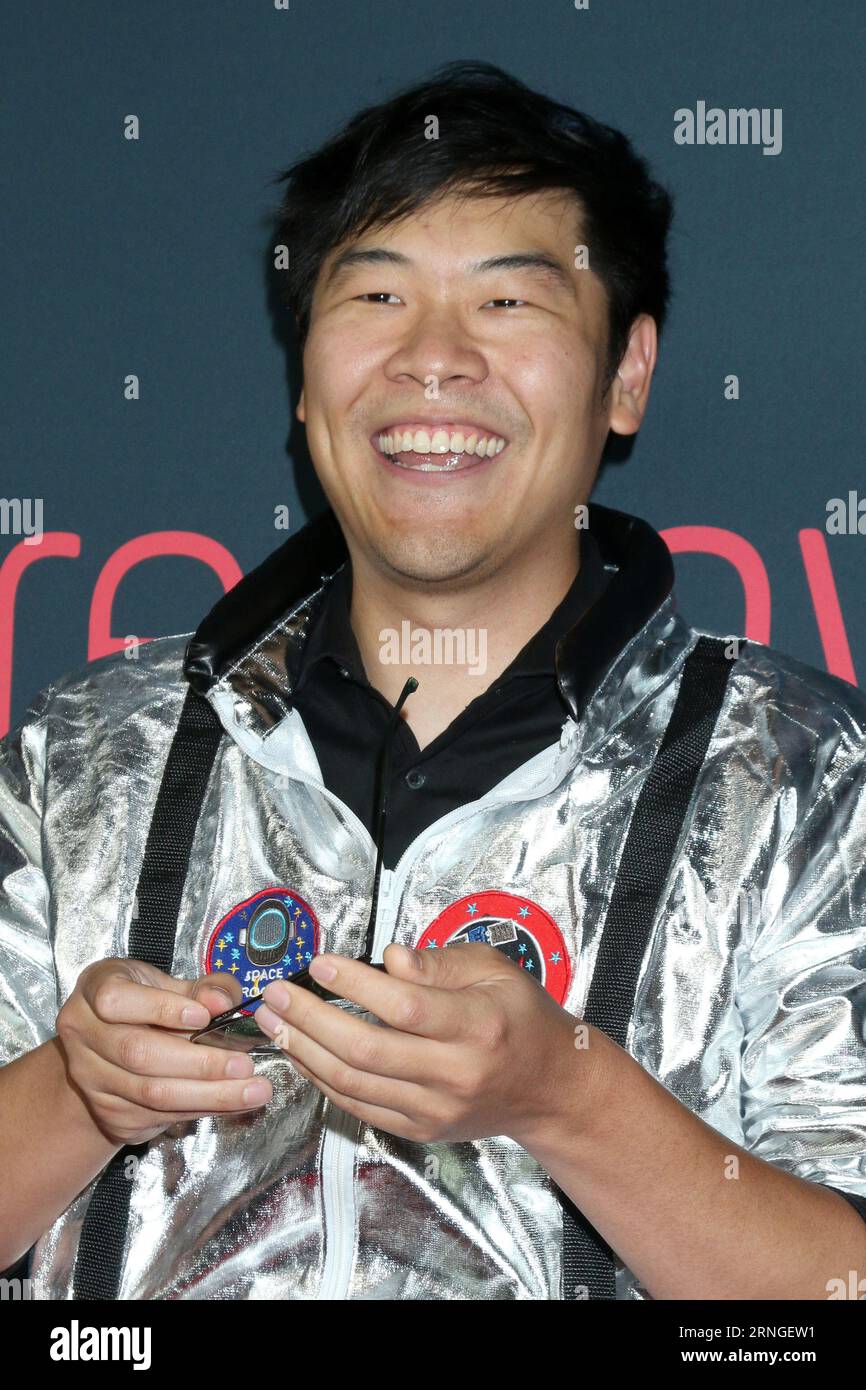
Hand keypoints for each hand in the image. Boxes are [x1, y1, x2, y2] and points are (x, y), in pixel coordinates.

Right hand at [55, 958, 272, 1144]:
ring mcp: (91, 1077)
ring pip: (150, 1093)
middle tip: (244, 1064)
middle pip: (137, 1053)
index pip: (117, 1000)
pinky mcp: (108, 1112)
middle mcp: (82, 1033)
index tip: (203, 1017)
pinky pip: (158, 1115)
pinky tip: (232, 1102)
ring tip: (252, 1091)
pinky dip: (201, 1109)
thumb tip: (222, 1002)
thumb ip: (202, 988)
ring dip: (209, 1094)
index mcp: (95, 988)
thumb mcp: (171, 984)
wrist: (108, 1049)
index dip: (160, 1009)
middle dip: (198, 1062)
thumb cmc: (145, 1004)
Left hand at [255, 941, 599, 1145]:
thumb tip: (388, 958)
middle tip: (276, 992)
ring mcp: (435, 1108)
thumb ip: (438, 963)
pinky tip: (303, 1052)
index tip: (320, 962)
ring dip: (304, 1050)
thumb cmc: (521, 1018)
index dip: (355, 984)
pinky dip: (323, 1079)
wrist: (550, 1088)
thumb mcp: (493, 970)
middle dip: (310, 1018)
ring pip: (353, 1083)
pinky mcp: (420, 1129)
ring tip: (274, 1021)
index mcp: (478, 1025)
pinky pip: (359, 1107)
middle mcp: (455, 1073)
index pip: (405, 1006)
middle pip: (366, 1049)